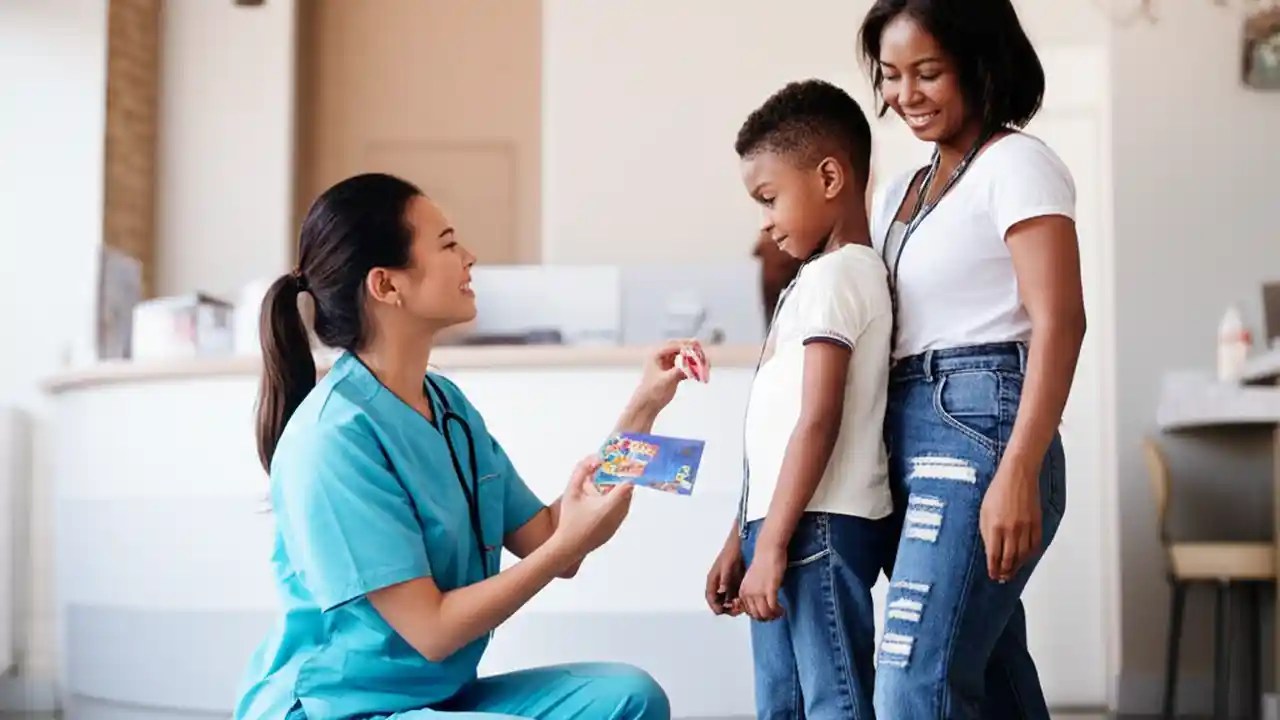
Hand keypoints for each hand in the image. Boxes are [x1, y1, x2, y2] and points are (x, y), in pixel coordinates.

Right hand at [552, 456, 634, 558]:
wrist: (567, 546)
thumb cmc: (569, 520)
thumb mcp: (572, 491)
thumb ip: (582, 471)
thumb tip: (594, 458)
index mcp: (609, 505)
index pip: (627, 484)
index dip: (627, 473)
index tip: (623, 465)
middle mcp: (617, 515)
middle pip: (628, 493)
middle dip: (621, 481)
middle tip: (611, 473)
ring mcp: (617, 524)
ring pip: (625, 503)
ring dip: (618, 493)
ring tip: (604, 487)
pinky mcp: (614, 530)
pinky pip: (620, 513)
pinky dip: (615, 504)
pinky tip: (601, 503)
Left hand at [632, 339, 707, 410]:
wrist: (648, 404)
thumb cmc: (653, 391)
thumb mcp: (665, 381)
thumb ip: (678, 372)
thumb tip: (690, 366)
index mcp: (656, 355)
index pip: (673, 346)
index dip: (685, 346)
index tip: (696, 350)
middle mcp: (661, 357)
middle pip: (678, 347)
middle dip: (689, 346)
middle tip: (699, 345)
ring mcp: (667, 364)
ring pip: (682, 355)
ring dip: (691, 355)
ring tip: (702, 356)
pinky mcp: (672, 372)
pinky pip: (684, 365)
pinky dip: (692, 366)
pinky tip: (699, 369)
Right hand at [704, 534, 744, 616]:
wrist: (742, 542)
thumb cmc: (732, 552)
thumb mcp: (727, 566)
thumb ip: (725, 578)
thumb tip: (722, 590)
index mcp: (713, 579)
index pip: (710, 597)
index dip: (714, 606)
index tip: (721, 611)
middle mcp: (718, 583)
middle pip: (719, 602)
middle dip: (726, 608)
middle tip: (735, 610)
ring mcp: (726, 584)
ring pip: (727, 600)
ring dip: (733, 605)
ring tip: (742, 606)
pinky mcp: (735, 583)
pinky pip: (734, 595)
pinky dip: (739, 599)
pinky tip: (746, 600)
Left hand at [739, 545, 785, 621]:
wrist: (768, 550)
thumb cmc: (763, 561)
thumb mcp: (754, 580)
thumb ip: (754, 592)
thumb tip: (761, 603)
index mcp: (743, 591)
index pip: (749, 612)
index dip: (759, 614)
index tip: (767, 612)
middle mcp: (748, 593)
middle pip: (756, 615)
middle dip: (767, 617)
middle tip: (775, 614)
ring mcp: (758, 593)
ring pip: (765, 614)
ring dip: (774, 616)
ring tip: (780, 612)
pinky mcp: (769, 590)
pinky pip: (773, 608)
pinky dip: (779, 611)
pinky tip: (783, 609)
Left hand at [979, 457, 1042, 582]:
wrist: (1018, 475)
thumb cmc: (998, 491)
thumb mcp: (984, 512)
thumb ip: (987, 533)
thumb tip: (991, 551)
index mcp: (995, 527)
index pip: (994, 556)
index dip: (993, 569)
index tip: (993, 575)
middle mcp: (1011, 530)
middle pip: (1009, 559)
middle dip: (1005, 571)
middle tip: (1002, 577)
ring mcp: (1026, 528)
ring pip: (1023, 556)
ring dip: (1017, 567)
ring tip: (1012, 572)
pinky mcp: (1037, 524)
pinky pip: (1035, 546)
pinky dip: (1030, 556)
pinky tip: (1025, 559)